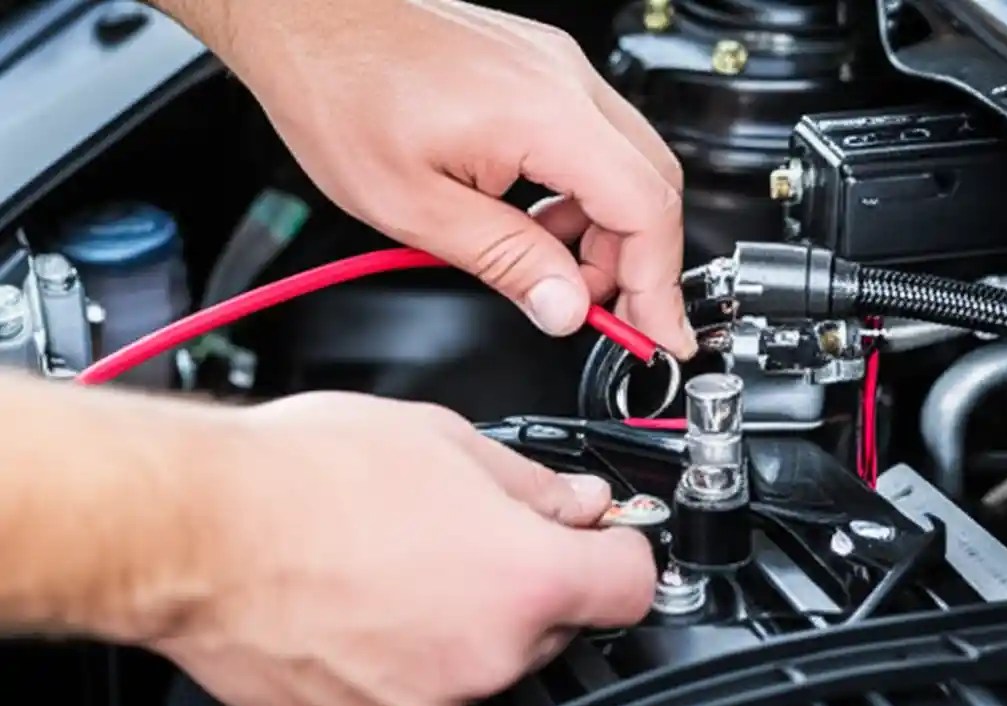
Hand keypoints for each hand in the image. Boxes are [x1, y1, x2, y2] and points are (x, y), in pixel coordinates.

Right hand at [152, 393, 656, 705]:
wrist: (195, 530)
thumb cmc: (305, 477)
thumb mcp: (446, 440)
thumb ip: (533, 484)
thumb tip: (578, 501)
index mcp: (523, 582)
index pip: (631, 585)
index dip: (621, 552)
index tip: (602, 540)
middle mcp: (485, 658)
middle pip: (554, 624)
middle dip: (528, 580)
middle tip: (467, 531)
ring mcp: (427, 704)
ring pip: (483, 657)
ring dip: (463, 617)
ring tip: (398, 561)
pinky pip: (421, 687)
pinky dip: (409, 652)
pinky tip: (366, 600)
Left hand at [187, 0, 694, 356]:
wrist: (305, 19)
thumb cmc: (340, 90)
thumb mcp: (416, 207)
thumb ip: (507, 262)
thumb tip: (566, 307)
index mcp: (545, 114)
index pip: (647, 208)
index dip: (660, 282)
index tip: (658, 332)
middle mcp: (564, 81)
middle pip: (653, 186)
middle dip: (637, 262)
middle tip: (604, 314)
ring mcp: (556, 69)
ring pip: (628, 165)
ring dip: (608, 231)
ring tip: (553, 273)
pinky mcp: (539, 70)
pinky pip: (594, 141)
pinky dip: (584, 195)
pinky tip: (540, 224)